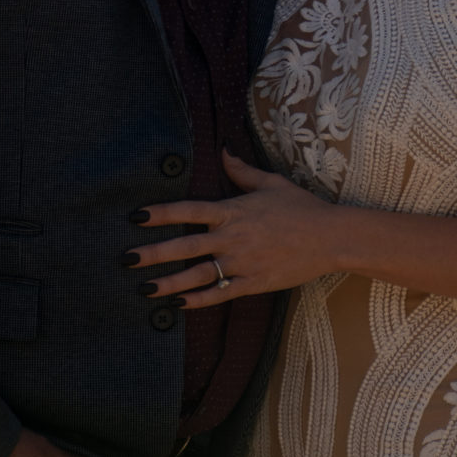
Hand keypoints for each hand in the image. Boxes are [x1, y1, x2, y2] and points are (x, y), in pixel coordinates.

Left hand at [127, 151, 339, 307]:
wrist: (330, 237)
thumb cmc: (301, 207)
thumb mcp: (271, 182)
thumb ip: (241, 170)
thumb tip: (222, 151)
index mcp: (233, 211)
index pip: (188, 210)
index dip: (161, 213)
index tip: (136, 216)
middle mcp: (232, 237)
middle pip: (185, 246)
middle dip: (153, 253)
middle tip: (126, 259)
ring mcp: (241, 262)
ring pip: (197, 274)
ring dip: (168, 282)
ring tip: (143, 288)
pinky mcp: (253, 283)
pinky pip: (220, 294)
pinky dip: (198, 300)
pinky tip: (178, 304)